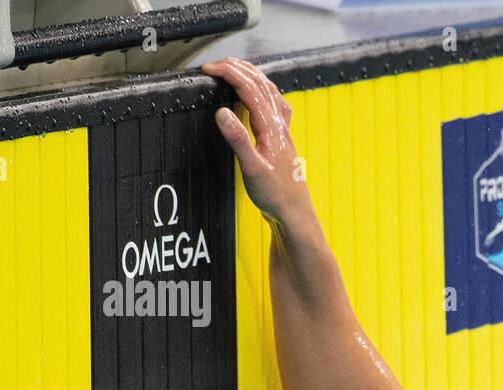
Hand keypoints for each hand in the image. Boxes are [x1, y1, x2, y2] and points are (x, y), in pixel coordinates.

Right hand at [201, 57, 309, 225]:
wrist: (294, 212)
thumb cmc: (276, 195)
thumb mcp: (252, 169)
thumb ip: (238, 139)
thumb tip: (222, 112)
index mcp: (271, 127)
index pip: (249, 89)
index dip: (228, 73)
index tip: (208, 69)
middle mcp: (280, 125)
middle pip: (260, 84)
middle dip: (237, 68)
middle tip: (215, 64)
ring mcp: (282, 130)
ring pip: (269, 91)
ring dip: (251, 75)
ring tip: (233, 68)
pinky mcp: (281, 138)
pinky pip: (275, 104)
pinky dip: (263, 91)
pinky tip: (260, 95)